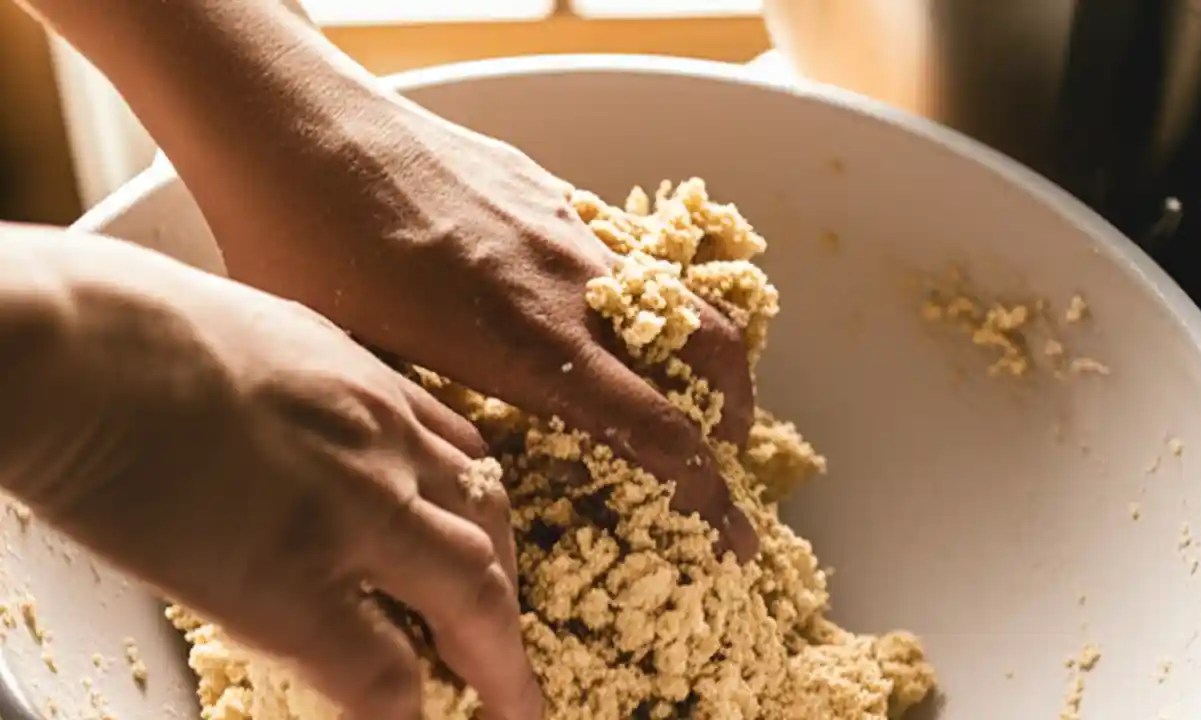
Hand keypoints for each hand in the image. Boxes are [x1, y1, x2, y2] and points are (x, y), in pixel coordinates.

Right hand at [8, 234, 540, 719]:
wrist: (70, 341)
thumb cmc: (121, 318)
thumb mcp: (249, 330)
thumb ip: (292, 386)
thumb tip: (274, 426)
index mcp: (366, 384)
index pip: (461, 456)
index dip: (482, 516)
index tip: (486, 553)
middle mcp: (383, 444)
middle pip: (490, 526)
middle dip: (509, 594)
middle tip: (511, 647)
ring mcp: (354, 514)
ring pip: (472, 597)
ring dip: (497, 660)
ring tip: (508, 707)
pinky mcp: (296, 584)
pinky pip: (380, 674)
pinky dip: (403, 714)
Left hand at [194, 92, 758, 556]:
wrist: (293, 123)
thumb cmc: (302, 248)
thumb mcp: (364, 366)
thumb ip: (438, 419)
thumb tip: (462, 472)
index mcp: (526, 348)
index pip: (657, 430)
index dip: (707, 492)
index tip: (731, 534)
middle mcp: (567, 285)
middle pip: (705, 351)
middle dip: (732, 413)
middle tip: (722, 456)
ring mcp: (564, 228)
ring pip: (674, 294)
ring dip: (697, 353)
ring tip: (681, 389)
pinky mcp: (545, 189)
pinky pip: (619, 253)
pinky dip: (636, 299)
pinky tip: (588, 315)